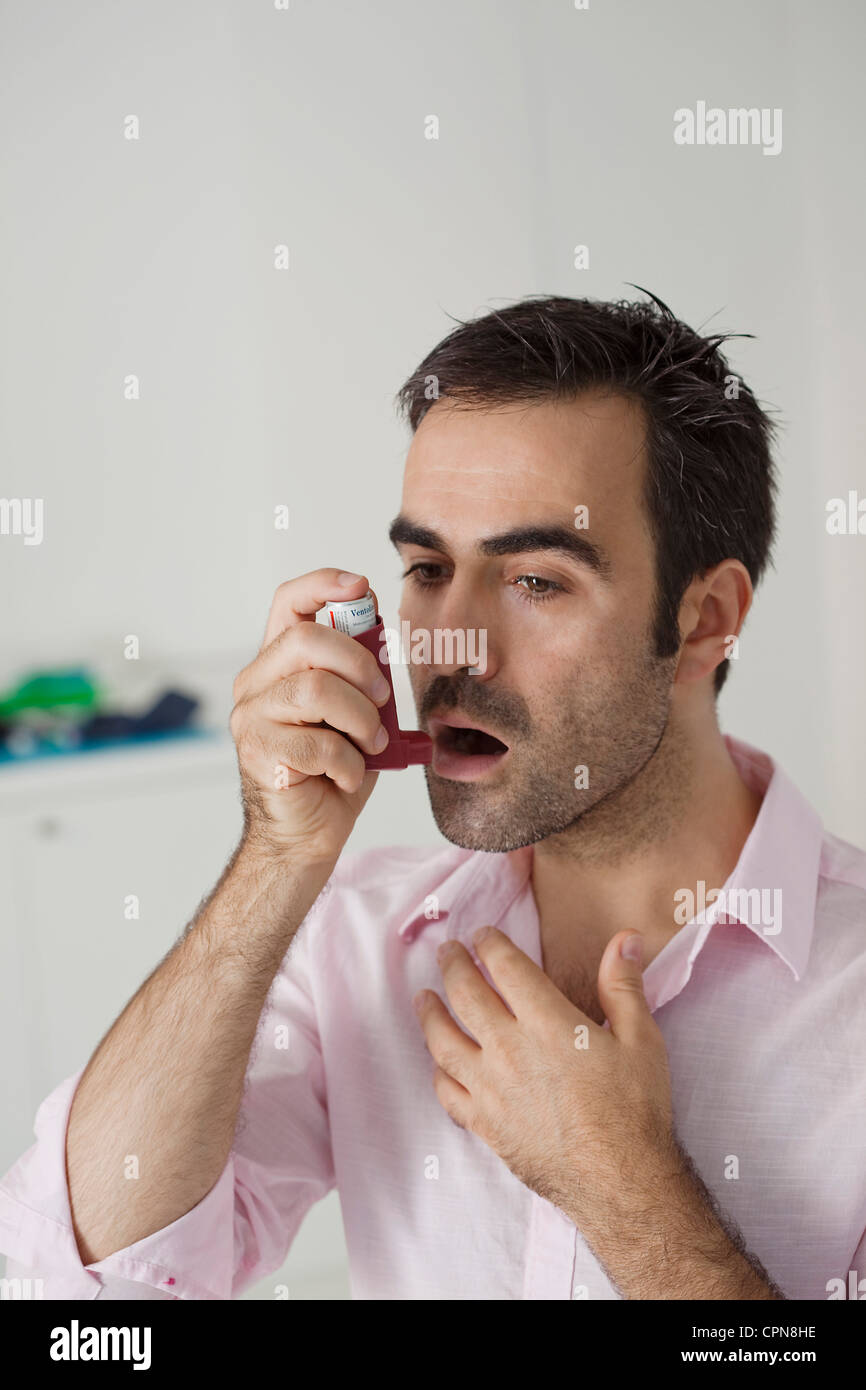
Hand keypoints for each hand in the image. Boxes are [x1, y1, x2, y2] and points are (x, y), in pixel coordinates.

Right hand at [230, 569, 390, 864]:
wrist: (306, 835)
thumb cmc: (333, 770)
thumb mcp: (356, 711)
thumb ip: (360, 674)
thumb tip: (380, 631)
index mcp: (279, 663)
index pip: (289, 603)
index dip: (323, 584)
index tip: (362, 587)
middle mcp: (256, 682)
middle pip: (307, 640)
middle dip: (360, 665)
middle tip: (382, 701)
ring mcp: (251, 717)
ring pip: (316, 691)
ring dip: (360, 720)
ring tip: (370, 745)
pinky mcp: (258, 754)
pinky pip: (318, 744)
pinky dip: (350, 763)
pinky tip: (347, 776)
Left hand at [413, 926, 675, 1221]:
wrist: (620, 1180)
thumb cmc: (633, 1109)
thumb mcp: (641, 1039)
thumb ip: (623, 985)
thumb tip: (624, 940)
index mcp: (547, 1021)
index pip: (505, 966)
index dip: (489, 944)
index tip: (482, 934)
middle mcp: (509, 1049)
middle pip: (465, 994)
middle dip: (452, 965)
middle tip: (447, 951)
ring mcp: (490, 1088)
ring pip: (443, 1040)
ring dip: (429, 1012)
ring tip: (423, 997)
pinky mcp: (484, 1123)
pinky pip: (446, 1091)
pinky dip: (437, 1071)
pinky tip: (438, 1061)